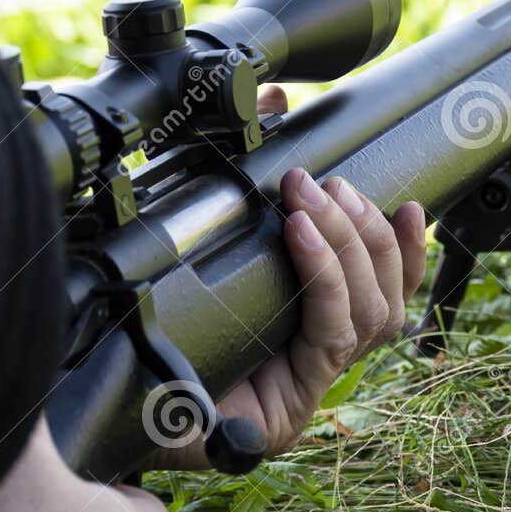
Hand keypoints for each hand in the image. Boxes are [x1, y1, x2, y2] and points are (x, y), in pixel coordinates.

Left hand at [152, 85, 427, 470]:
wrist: (99, 409)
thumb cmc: (149, 326)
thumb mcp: (203, 243)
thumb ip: (244, 178)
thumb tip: (274, 101)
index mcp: (303, 337)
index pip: (380, 298)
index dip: (404, 253)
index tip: (411, 205)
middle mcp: (312, 368)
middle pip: (382, 301)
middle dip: (364, 232)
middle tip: (325, 184)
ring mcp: (303, 390)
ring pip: (370, 315)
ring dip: (349, 245)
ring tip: (314, 199)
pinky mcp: (287, 410)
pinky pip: (330, 335)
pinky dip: (324, 278)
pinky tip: (302, 235)